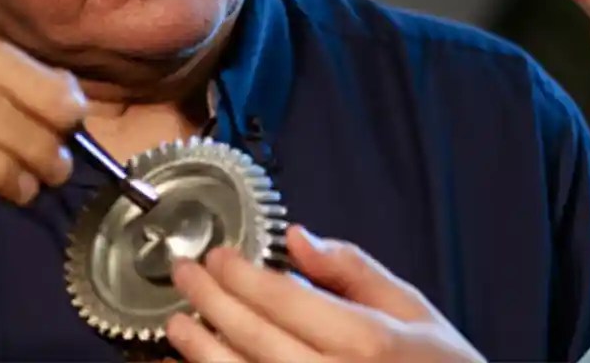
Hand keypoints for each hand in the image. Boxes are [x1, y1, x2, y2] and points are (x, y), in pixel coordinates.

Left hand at [166, 225, 485, 362]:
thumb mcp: (411, 309)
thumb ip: (353, 270)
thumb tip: (300, 238)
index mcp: (369, 342)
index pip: (287, 301)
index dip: (243, 276)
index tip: (218, 257)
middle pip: (256, 338)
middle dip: (213, 302)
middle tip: (187, 276)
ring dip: (203, 351)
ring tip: (178, 324)